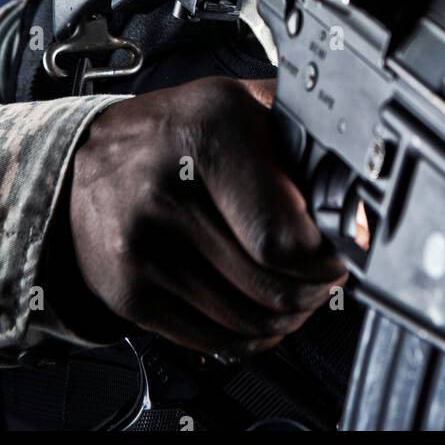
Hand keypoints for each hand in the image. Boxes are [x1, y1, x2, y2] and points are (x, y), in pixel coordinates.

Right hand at [64, 76, 347, 356]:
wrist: (86, 159)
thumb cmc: (177, 132)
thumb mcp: (240, 104)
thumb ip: (300, 137)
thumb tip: (358, 195)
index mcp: (212, 132)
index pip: (287, 237)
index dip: (326, 258)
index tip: (340, 253)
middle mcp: (171, 187)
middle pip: (272, 286)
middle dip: (314, 292)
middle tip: (324, 279)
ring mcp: (143, 245)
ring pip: (247, 320)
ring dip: (285, 318)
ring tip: (293, 293)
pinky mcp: (128, 290)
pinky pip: (212, 339)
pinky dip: (248, 336)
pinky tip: (256, 311)